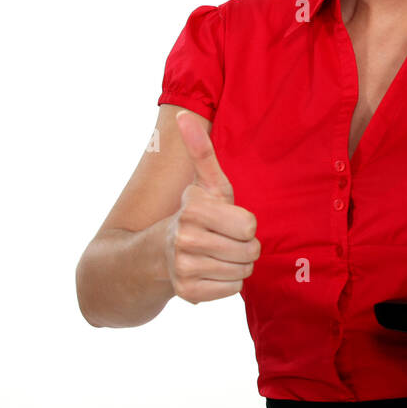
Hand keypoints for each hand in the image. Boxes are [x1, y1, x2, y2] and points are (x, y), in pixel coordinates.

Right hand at [164, 110, 260, 304]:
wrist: (156, 253)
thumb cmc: (194, 214)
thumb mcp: (204, 184)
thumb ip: (201, 152)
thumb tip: (183, 114)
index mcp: (192, 210)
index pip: (249, 226)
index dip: (245, 224)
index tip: (227, 219)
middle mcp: (184, 239)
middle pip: (250, 251)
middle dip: (245, 246)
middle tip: (225, 240)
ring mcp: (184, 268)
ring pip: (243, 272)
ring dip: (238, 264)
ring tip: (218, 254)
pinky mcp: (188, 293)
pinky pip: (233, 289)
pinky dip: (228, 283)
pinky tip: (211, 271)